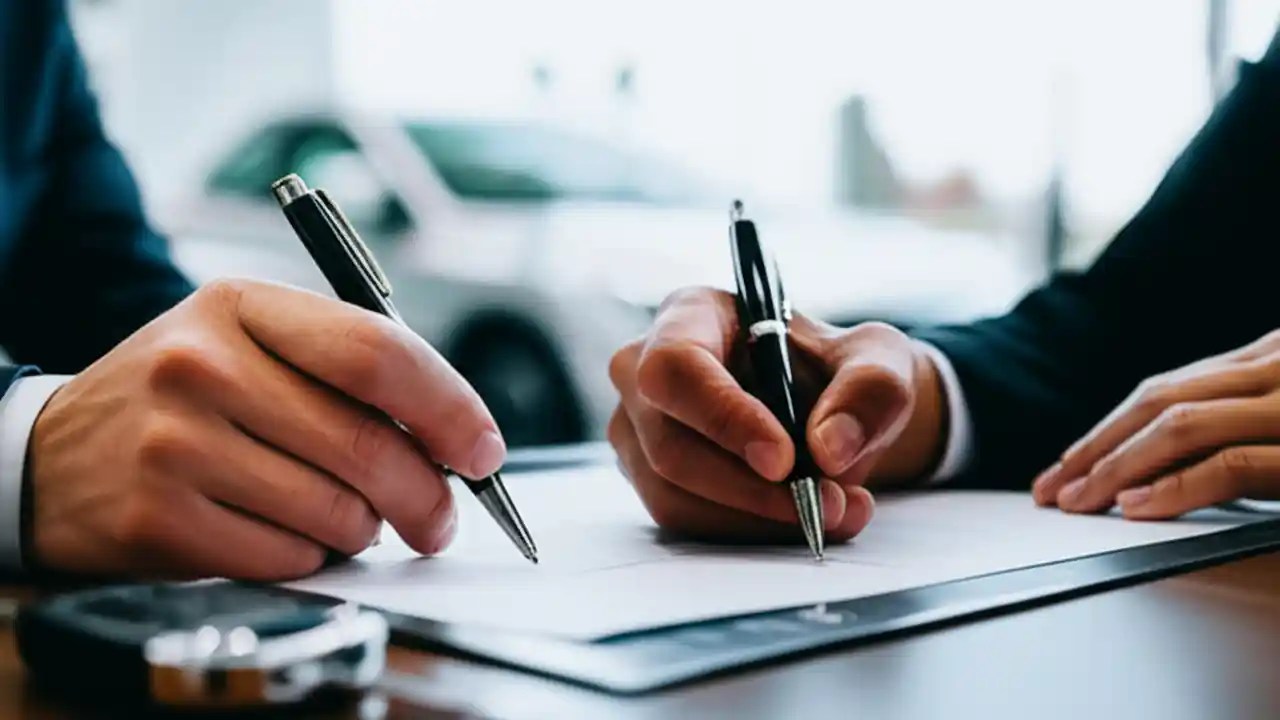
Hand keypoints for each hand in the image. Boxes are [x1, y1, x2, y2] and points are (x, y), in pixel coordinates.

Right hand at [28, 279, 504, 578]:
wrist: (57, 454)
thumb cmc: (186, 397)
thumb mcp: (252, 345)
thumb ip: (348, 374)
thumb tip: (455, 439)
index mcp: (241, 304)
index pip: (376, 352)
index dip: (449, 407)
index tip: (483, 450)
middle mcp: (202, 365)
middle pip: (367, 444)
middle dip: (428, 496)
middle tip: (441, 519)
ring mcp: (174, 443)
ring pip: (336, 512)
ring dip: (364, 530)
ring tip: (344, 517)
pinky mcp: (159, 519)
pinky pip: (288, 559)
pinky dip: (311, 559)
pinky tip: (287, 535)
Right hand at [607, 287, 947, 542]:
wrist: (834, 414)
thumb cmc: (842, 371)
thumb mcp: (880, 361)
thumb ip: (869, 391)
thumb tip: (828, 448)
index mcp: (690, 316)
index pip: (675, 366)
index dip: (722, 417)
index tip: (783, 460)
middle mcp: (645, 370)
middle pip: (669, 445)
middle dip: (751, 489)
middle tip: (827, 502)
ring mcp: (640, 430)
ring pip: (674, 496)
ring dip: (757, 519)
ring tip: (835, 511)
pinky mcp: (651, 480)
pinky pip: (687, 523)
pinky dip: (750, 532)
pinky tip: (806, 518)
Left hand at [1033, 330, 1279, 518]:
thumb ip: (1237, 424)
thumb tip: (1154, 466)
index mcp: (1270, 357)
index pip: (1170, 389)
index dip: (1110, 428)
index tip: (1068, 464)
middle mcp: (1277, 369)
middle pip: (1160, 403)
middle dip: (1096, 448)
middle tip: (1050, 488)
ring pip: (1179, 426)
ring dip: (1116, 467)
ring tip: (1075, 502)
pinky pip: (1230, 466)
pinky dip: (1174, 486)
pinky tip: (1131, 506)